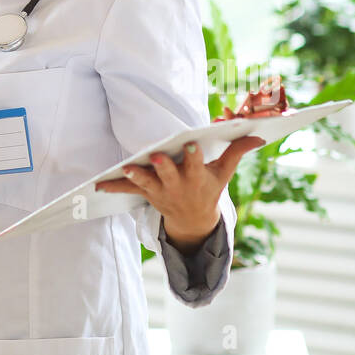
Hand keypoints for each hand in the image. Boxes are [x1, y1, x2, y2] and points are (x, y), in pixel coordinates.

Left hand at [94, 135, 265, 250]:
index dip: (194, 156)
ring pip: (146, 183)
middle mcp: (178, 186)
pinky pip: (127, 190)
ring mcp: (160, 192)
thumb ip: (237, 151)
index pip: (197, 165)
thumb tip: (257, 134)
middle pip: (169, 175)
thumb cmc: (209, 188)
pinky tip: (97, 185)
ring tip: (126, 168)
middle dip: (164, 167)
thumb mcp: (224, 173)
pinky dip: (113, 187)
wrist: (194, 221)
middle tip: (157, 156)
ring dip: (136, 177)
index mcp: (198, 178)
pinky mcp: (146, 194)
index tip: (190, 144)